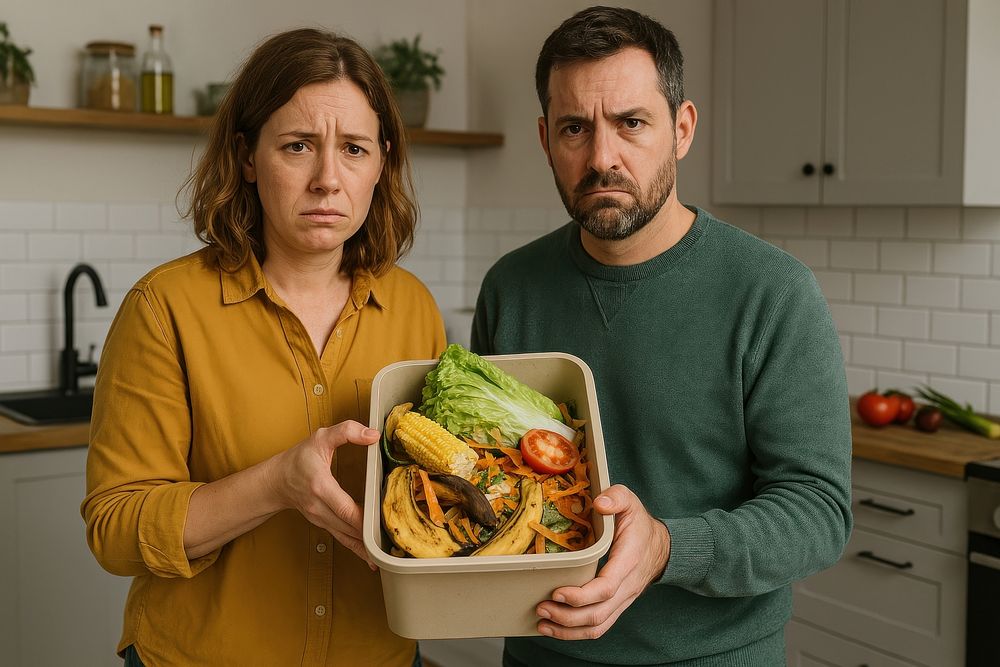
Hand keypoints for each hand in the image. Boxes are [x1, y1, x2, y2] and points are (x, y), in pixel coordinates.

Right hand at [270, 420, 379, 567]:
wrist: (277, 480)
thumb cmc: (299, 458)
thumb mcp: (321, 437)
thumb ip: (346, 432)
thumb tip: (373, 435)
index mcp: (320, 486)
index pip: (344, 507)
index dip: (363, 518)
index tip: (382, 522)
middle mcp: (319, 507)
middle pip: (348, 526)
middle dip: (370, 534)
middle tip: (395, 539)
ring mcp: (320, 518)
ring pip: (346, 536)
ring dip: (365, 547)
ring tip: (386, 555)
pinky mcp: (323, 524)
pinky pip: (342, 538)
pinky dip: (357, 549)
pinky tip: (370, 560)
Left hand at [535, 484, 669, 639]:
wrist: (661, 546)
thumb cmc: (639, 524)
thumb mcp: (630, 501)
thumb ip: (616, 497)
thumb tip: (600, 503)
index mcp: (628, 561)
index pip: (606, 588)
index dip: (581, 595)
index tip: (557, 592)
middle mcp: (627, 587)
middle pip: (598, 614)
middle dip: (567, 617)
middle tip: (541, 608)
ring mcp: (623, 600)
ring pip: (598, 626)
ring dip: (569, 630)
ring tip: (543, 622)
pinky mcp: (617, 606)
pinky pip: (599, 626)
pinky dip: (576, 633)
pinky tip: (556, 628)